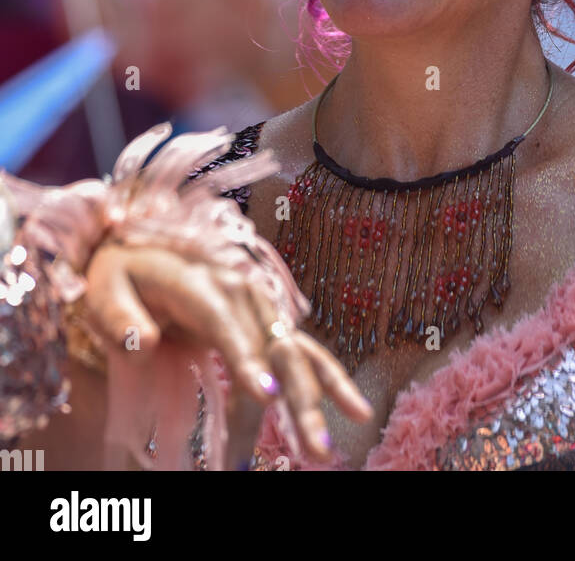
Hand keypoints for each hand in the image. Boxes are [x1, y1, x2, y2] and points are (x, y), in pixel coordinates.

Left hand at [83, 241, 372, 461]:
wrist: (143, 244)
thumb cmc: (122, 271)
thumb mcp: (105, 286)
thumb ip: (120, 316)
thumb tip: (145, 343)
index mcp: (202, 282)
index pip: (227, 324)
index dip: (248, 359)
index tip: (267, 396)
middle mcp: (241, 290)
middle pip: (275, 346)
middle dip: (298, 397)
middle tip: (313, 448)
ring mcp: (258, 305)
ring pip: (296, 353)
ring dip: (315, 399)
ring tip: (328, 448)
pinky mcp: (263, 321)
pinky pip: (297, 353)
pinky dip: (325, 381)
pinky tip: (352, 410)